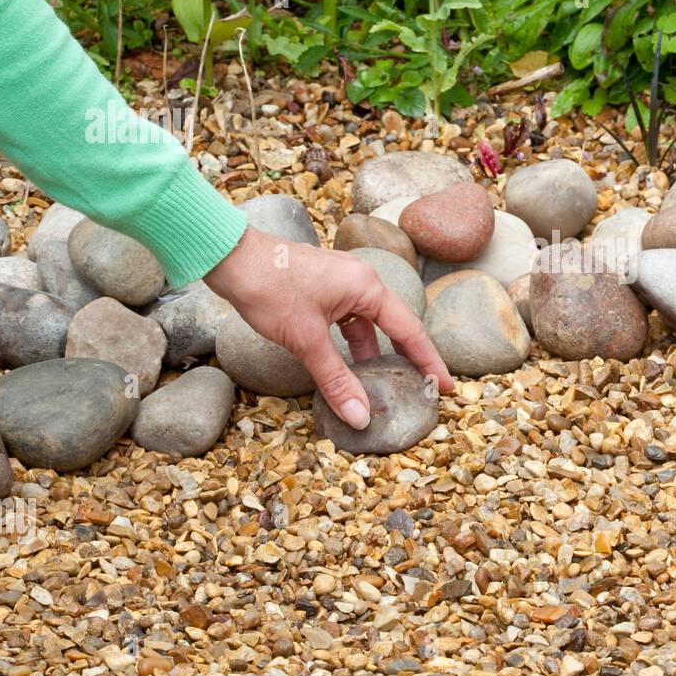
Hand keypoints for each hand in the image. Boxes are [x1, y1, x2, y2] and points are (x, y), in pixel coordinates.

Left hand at [204, 227, 453, 427]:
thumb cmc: (270, 289)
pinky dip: (350, 344)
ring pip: (367, 325)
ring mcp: (342, 282)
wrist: (231, 258)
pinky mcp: (324, 288)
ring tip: (379, 384)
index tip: (445, 386)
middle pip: (393, 327)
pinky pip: (348, 320)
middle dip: (405, 359)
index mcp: (367, 288)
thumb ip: (335, 379)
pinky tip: (345, 364)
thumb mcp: (306, 341)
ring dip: (372, 354)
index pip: (409, 331)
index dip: (428, 361)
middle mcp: (361, 281)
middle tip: (421, 388)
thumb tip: (359, 416)